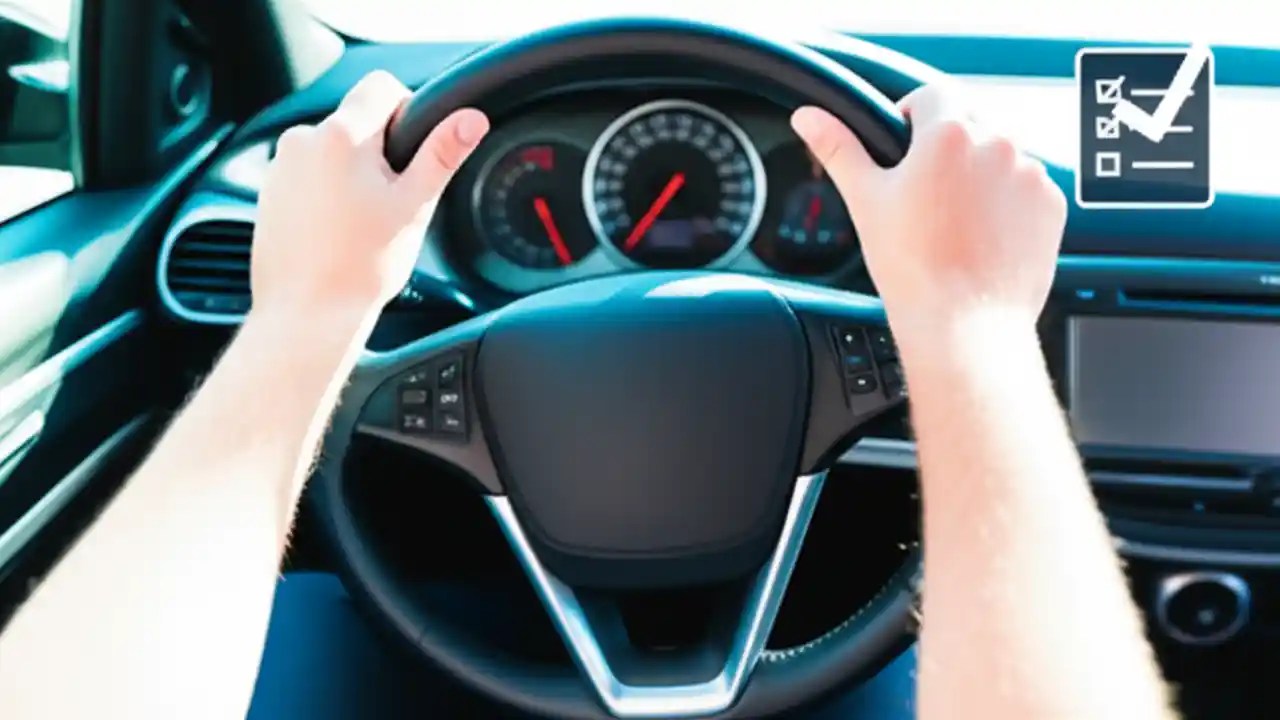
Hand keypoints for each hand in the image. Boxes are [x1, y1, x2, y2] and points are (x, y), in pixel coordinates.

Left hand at [251, 70, 488, 321]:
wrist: (308, 315)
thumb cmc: (360, 268)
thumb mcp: (414, 206)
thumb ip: (443, 154)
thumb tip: (471, 119)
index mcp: (342, 136)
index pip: (381, 87)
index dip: (407, 112)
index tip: (412, 154)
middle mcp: (303, 142)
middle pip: (357, 122)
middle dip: (380, 153)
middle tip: (391, 202)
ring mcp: (280, 167)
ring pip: (333, 151)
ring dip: (352, 174)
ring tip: (362, 223)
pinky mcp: (270, 193)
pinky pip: (308, 176)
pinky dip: (326, 194)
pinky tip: (337, 232)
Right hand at [791, 85, 1065, 347]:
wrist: (965, 323)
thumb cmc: (914, 267)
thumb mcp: (865, 200)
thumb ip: (838, 148)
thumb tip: (807, 116)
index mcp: (948, 134)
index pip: (931, 95)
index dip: (911, 119)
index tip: (903, 150)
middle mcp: (998, 143)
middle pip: (967, 127)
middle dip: (946, 153)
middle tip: (924, 198)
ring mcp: (1030, 174)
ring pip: (999, 158)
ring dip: (979, 176)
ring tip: (955, 223)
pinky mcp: (1051, 205)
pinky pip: (1026, 189)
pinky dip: (1007, 204)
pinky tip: (982, 235)